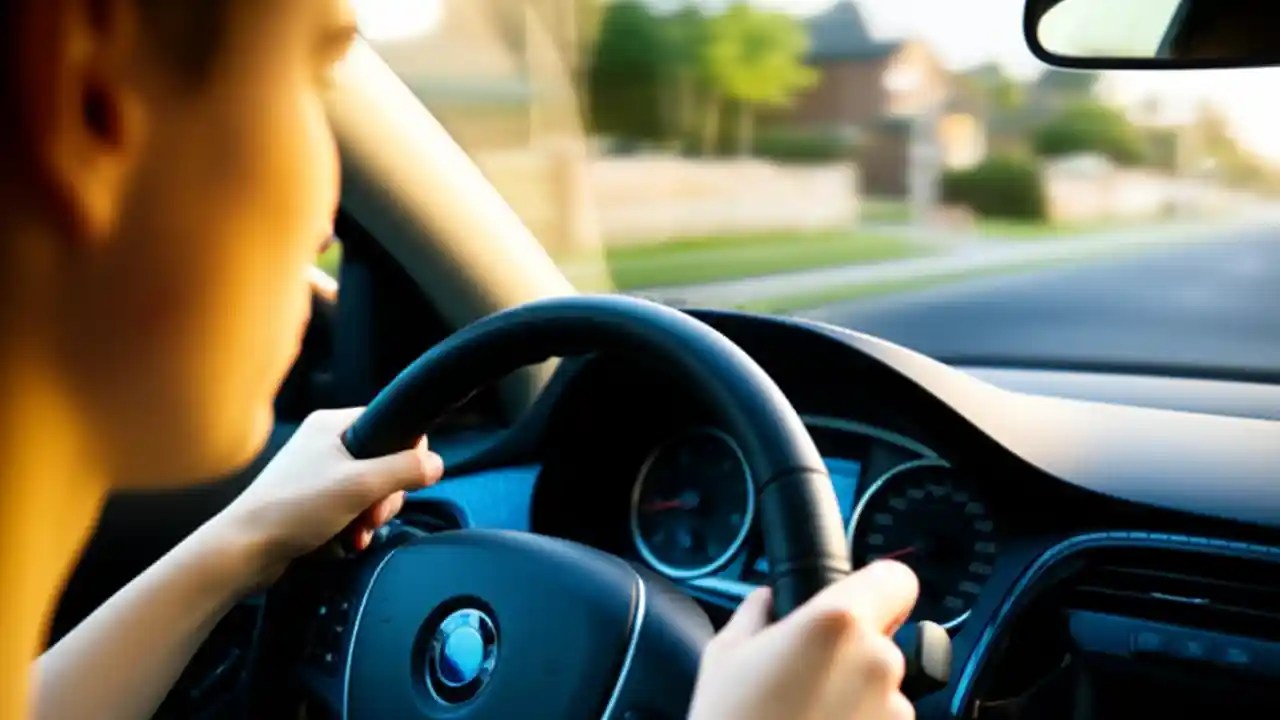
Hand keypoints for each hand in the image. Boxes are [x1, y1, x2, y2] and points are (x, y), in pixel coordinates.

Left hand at [211, 408, 443, 587]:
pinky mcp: (312, 503)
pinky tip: (344, 541)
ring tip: (354, 533)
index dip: (406, 456)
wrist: (243, 551)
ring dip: (370, 518)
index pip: (391, 426)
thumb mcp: (360, 485)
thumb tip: (436, 463)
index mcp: (333, 424)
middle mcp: (325, 444)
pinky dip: (352, 529)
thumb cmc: (292, 510)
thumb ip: (405, 470)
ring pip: (371, 493)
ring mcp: (318, 475)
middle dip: (385, 498)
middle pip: (386, 465)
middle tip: (371, 515)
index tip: (399, 482)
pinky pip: (351, 511)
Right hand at [689, 561, 919, 719]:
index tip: (860, 601)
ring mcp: (895, 713)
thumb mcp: (725, 654)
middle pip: (884, 639)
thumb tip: (769, 601)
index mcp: (836, 623)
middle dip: (853, 654)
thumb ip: (759, 612)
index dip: (877, 588)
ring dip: (857, 697)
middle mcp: (877, 663)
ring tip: (808, 716)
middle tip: (806, 677)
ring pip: (886, 688)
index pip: (898, 578)